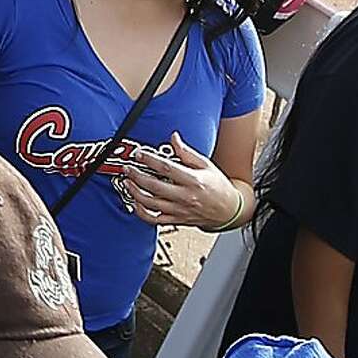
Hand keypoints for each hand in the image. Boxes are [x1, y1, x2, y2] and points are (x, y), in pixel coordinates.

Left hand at [119, 131, 236, 228]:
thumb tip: (174, 137)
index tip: (140, 154)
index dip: (150, 160)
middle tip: (128, 168)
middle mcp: (185, 197)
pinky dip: (141, 213)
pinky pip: (154, 219)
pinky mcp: (177, 220)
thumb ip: (187, 152)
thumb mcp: (206, 165)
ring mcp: (180, 210)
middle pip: (155, 186)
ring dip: (135, 193)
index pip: (167, 168)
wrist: (230, 210)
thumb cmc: (218, 186)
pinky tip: (135, 203)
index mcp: (193, 180)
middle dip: (137, 176)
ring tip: (127, 183)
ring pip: (151, 204)